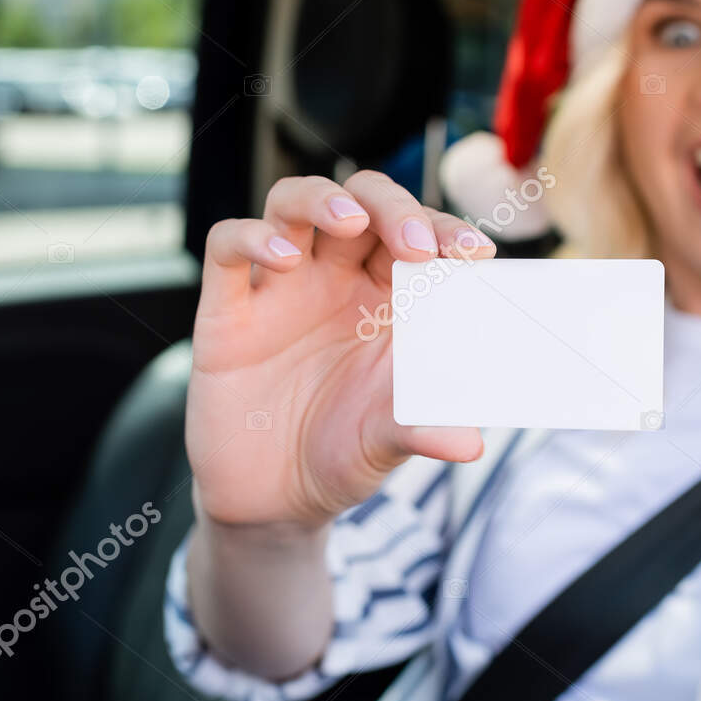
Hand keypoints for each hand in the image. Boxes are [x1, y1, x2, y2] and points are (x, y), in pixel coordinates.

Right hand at [187, 169, 494, 529]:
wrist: (272, 501)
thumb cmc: (341, 455)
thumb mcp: (387, 443)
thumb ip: (424, 429)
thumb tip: (470, 442)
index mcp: (386, 297)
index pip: (418, 234)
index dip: (445, 230)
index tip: (474, 254)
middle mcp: (334, 280)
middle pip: (360, 201)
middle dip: (392, 207)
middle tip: (415, 244)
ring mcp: (279, 289)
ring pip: (292, 203)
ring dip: (322, 199)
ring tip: (349, 220)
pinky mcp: (226, 310)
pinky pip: (227, 247)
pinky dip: (252, 238)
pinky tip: (283, 260)